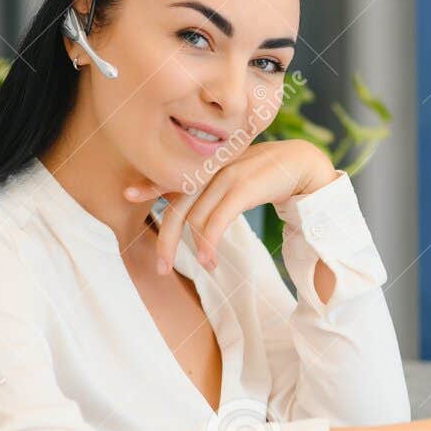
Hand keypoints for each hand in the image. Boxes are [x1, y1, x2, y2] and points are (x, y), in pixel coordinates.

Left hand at [127, 140, 336, 275]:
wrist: (302, 163)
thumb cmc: (268, 175)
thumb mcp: (236, 179)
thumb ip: (214, 188)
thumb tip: (197, 215)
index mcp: (208, 165)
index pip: (174, 177)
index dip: (150, 186)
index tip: (127, 194)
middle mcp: (211, 168)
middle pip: (178, 206)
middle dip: (166, 239)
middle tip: (161, 267)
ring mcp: (225, 176)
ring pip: (195, 217)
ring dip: (194, 248)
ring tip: (200, 267)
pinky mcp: (241, 187)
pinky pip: (217, 220)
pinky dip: (209, 243)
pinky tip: (209, 260)